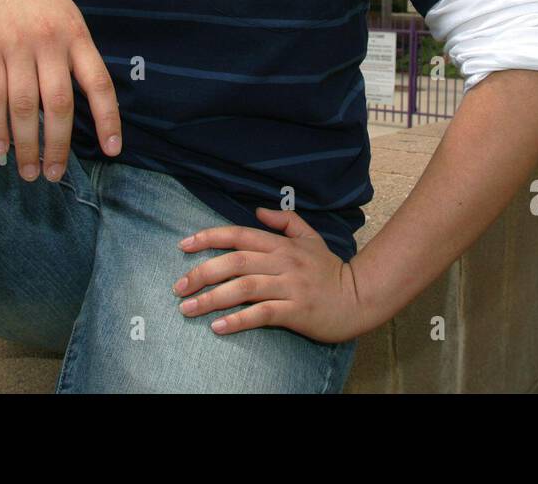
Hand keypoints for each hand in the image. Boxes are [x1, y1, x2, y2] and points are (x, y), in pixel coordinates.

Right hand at [0, 0, 121, 182]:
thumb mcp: (71, 21)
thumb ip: (80, 60)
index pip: (98, 83)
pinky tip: (0, 148)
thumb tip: (92, 111)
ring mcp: (16, 46)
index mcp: (78, 37)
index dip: (107, 119)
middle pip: (58, 103)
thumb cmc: (42, 5)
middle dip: (57, 145)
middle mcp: (49, 42)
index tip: (113, 150)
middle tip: (54, 176)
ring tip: (28, 172)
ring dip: (25, 144)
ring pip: (23, 105)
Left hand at [171, 206, 366, 343]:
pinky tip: (218, 327)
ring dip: (211, 298)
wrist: (359, 297)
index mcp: (282, 244)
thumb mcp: (311, 237)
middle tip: (178, 288)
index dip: (209, 238)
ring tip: (188, 309)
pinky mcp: (296, 311)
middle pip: (235, 262)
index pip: (239, 235)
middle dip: (201, 273)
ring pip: (243, 288)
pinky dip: (238, 320)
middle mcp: (283, 262)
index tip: (183, 246)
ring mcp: (290, 286)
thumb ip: (285, 221)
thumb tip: (257, 209)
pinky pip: (262, 314)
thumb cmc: (330, 270)